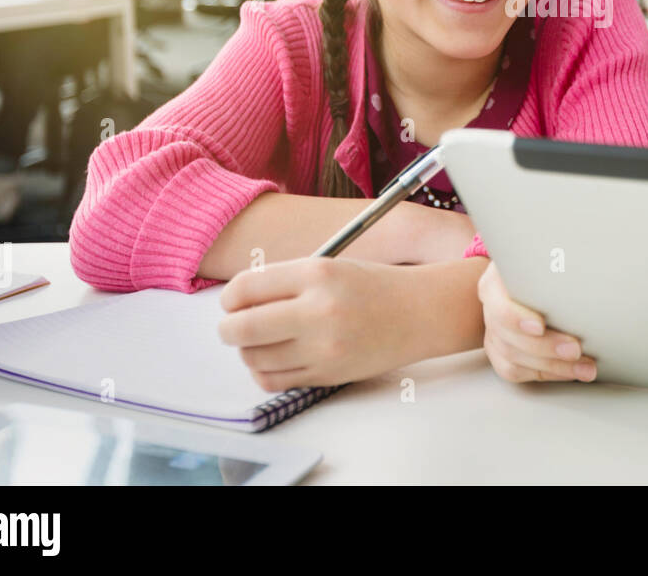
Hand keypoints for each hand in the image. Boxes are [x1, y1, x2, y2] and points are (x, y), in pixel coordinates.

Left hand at [217, 257, 414, 390]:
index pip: (245, 288)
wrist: (419, 313)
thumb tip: (234, 304)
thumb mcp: (329, 267)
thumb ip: (283, 281)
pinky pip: (274, 380)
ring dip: (247, 350)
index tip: (233, 301)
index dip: (230, 297)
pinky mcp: (327, 374)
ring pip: (254, 358)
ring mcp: (323, 347)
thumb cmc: (372, 286)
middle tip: (232, 326)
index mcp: (316, 274)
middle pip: (241, 328)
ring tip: (261, 340)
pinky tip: (276, 358)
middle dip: (228, 328)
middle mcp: (318, 310)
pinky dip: (264, 370)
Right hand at [477, 261, 595, 383]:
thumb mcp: (540, 255)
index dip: (517, 319)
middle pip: (509, 338)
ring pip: (513, 360)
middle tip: (576, 349)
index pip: (499, 306)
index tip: (540, 326)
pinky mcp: (500, 353)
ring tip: (585, 367)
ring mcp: (493, 334)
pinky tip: (571, 373)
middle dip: (547, 347)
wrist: (526, 277)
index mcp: (493, 284)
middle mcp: (489, 310)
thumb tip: (582, 257)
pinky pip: (516, 372)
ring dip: (554, 367)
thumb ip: (552, 260)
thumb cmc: (538, 264)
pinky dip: (547, 374)